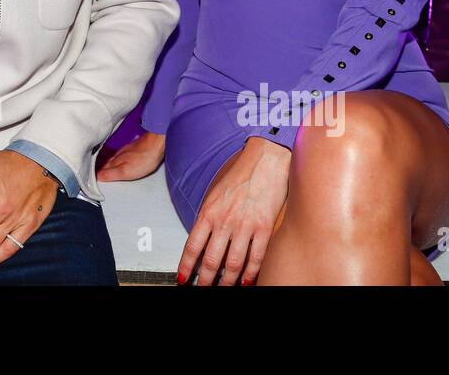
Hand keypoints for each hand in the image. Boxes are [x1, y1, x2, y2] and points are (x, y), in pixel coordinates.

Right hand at [97, 131, 164, 181]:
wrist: (156, 144)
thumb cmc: (143, 159)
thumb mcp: (126, 171)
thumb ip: (110, 174)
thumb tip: (96, 177)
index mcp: (114, 162)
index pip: (99, 170)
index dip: (93, 175)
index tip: (88, 181)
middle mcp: (116, 156)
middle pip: (103, 164)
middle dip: (96, 169)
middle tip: (91, 176)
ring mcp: (124, 152)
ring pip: (110, 159)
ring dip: (104, 164)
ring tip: (99, 170)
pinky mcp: (131, 149)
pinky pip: (117, 156)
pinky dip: (113, 160)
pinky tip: (115, 161)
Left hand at [178, 136, 289, 286]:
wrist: (265, 160)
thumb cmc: (239, 175)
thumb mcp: (215, 194)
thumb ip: (209, 217)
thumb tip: (203, 241)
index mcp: (208, 212)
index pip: (192, 247)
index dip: (186, 267)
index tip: (183, 279)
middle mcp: (224, 221)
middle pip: (211, 261)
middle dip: (205, 280)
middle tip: (202, 289)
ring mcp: (244, 226)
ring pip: (232, 265)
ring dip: (227, 282)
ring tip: (223, 289)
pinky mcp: (263, 228)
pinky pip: (255, 258)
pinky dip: (250, 274)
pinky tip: (246, 282)